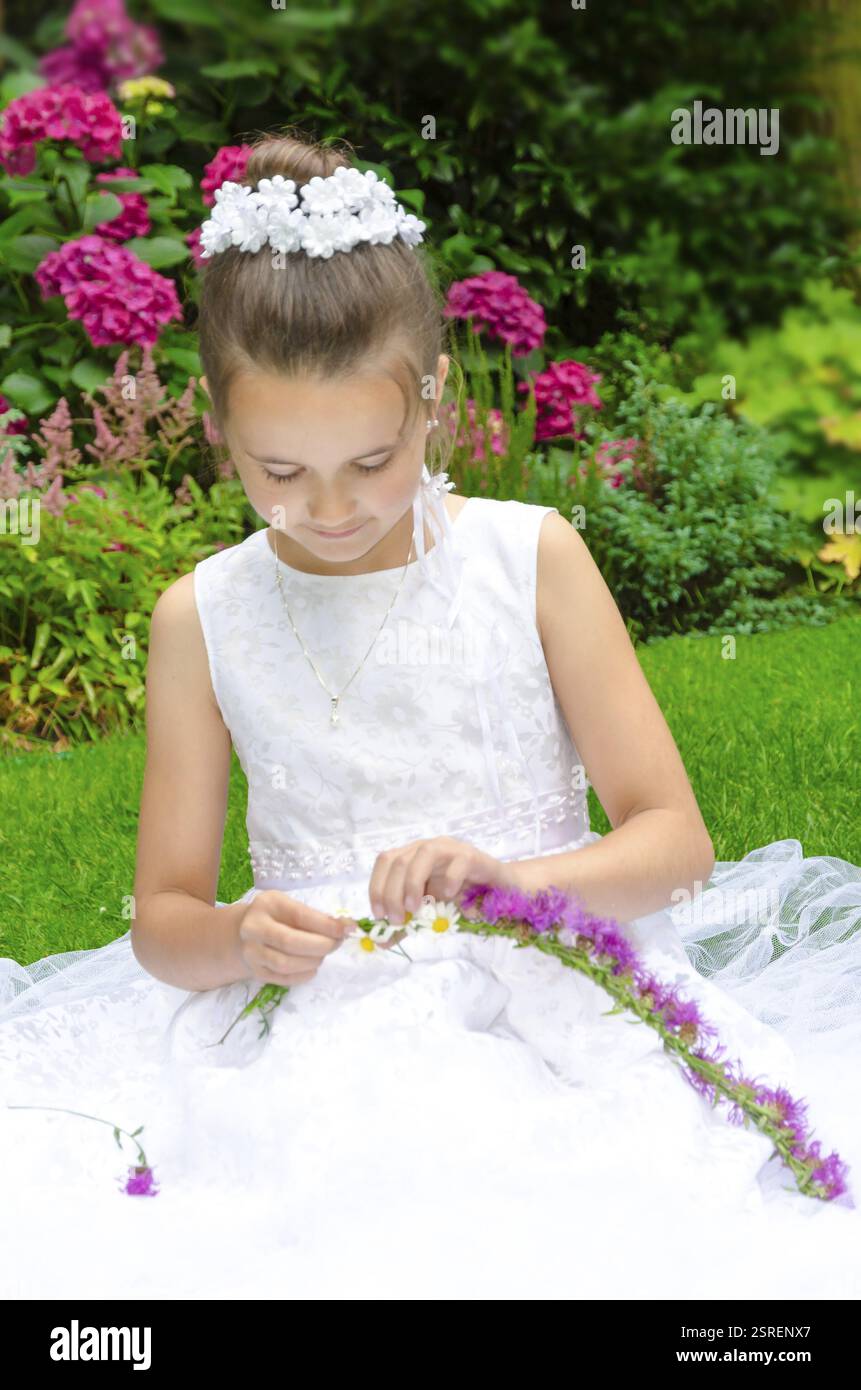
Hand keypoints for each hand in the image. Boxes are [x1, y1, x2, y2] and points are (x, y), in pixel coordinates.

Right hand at [235, 890, 351, 985]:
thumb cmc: (277, 918)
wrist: (244, 934)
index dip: (326, 925)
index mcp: (267, 904)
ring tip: (323, 954)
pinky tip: (312, 966)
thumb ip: (317, 917)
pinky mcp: (256, 972)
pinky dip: (304, 975)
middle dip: (321, 945)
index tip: (347, 929)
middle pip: (290, 942)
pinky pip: (283, 979)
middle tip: (337, 944)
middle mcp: (254, 928)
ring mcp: (252, 952)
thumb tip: (348, 926)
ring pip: (286, 964)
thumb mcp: (293, 907)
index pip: (299, 916)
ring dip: (313, 961)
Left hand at [368, 836, 517, 940]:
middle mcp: (427, 847)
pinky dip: (450, 879)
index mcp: (412, 856)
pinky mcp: (473, 856)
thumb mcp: (428, 912)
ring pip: (424, 853)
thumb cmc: (460, 897)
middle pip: (399, 860)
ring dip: (413, 882)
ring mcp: (450, 848)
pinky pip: (459, 862)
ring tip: (415, 908)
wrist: (497, 890)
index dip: (377, 886)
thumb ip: (406, 924)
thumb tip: (381, 942)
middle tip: (397, 919)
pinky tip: (448, 896)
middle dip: (392, 892)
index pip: (385, 861)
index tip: (379, 915)